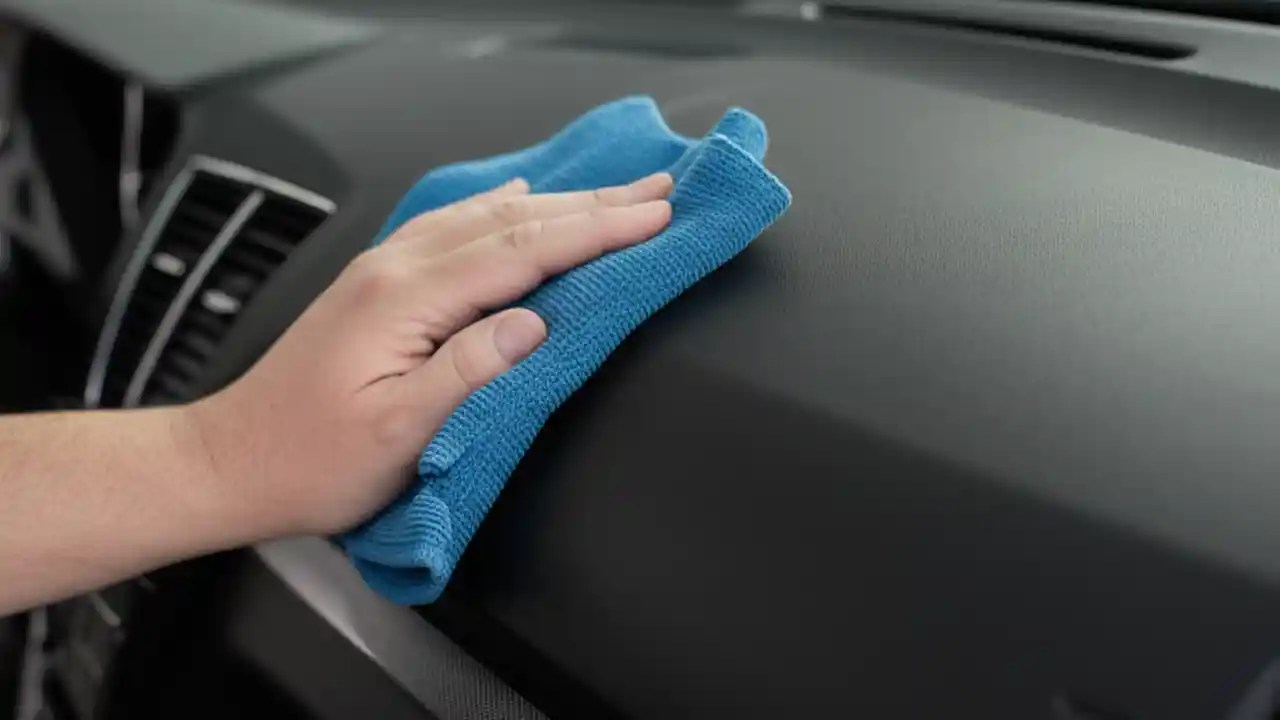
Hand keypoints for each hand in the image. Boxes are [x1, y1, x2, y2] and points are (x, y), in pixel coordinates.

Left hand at [185, 173, 673, 537]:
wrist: (233, 460)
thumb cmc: (312, 461)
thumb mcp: (398, 433)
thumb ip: (468, 371)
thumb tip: (534, 323)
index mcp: (405, 299)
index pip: (522, 251)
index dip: (596, 231)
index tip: (654, 216)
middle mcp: (395, 267)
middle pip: (512, 221)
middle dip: (593, 203)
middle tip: (658, 189)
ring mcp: (384, 269)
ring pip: (486, 216)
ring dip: (557, 203)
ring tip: (613, 192)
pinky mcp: (379, 283)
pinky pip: (455, 225)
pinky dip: (503, 208)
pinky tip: (521, 198)